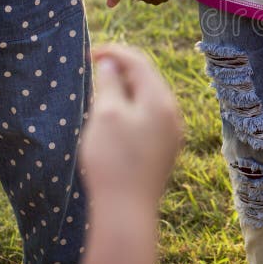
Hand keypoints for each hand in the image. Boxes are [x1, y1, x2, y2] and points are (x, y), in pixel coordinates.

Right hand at [80, 44, 182, 203]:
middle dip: (121, 70)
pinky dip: (131, 109)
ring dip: (125, 91)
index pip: (139, 62)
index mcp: (161, 100)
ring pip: (148, 99)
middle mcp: (173, 113)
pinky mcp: (164, 149)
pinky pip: (149, 118)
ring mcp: (172, 132)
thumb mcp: (106, 114)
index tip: (89, 54)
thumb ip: (109, 83)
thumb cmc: (113, 160)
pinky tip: (113, 119)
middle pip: (147, 79)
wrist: (127, 210)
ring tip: (100, 94)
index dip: (114, 53)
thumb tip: (111, 63)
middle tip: (93, 71)